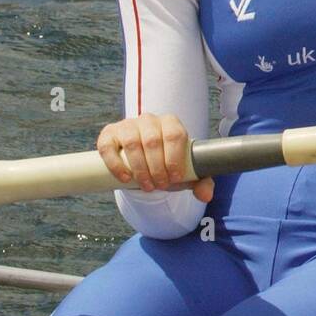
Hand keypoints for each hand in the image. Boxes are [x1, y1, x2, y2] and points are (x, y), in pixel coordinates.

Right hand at [96, 113, 213, 201]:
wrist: (144, 162)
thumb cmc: (166, 163)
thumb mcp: (185, 172)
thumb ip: (201, 182)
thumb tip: (206, 195)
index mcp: (171, 123)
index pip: (174, 134)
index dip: (174, 157)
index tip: (175, 177)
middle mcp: (149, 120)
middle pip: (153, 141)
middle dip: (157, 168)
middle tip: (160, 185)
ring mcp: (127, 125)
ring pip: (132, 144)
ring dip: (140, 169)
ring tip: (146, 185)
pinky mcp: (109, 134)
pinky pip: (109, 147)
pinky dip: (116, 164)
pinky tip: (125, 178)